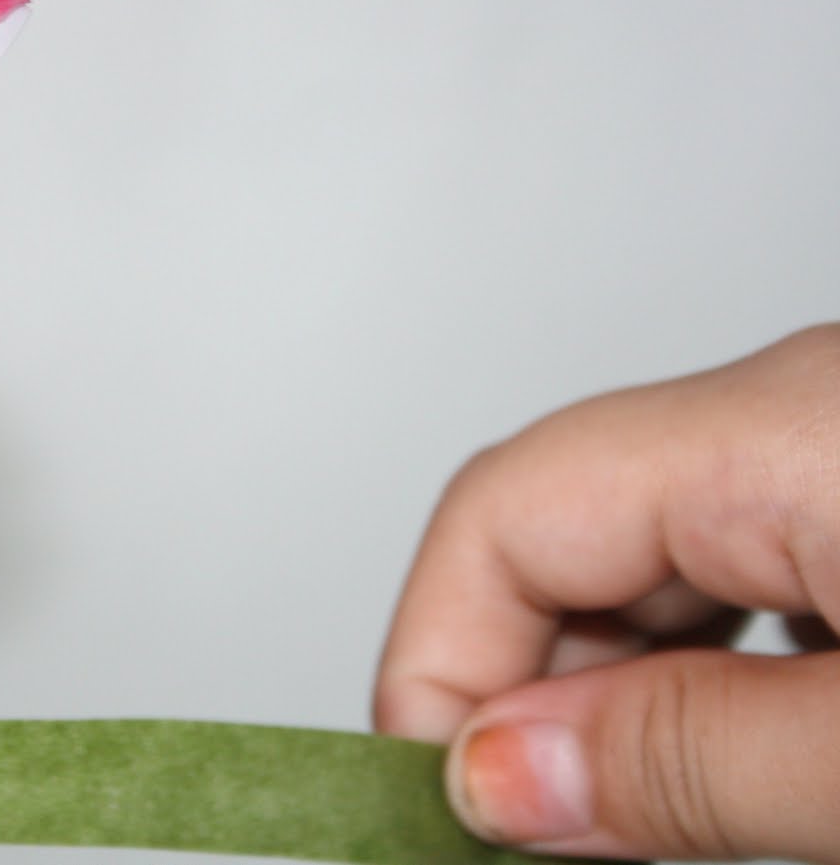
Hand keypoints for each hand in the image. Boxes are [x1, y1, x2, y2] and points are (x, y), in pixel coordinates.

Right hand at [375, 326, 839, 862]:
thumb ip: (688, 756)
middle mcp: (799, 413)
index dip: (435, 667)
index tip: (443, 811)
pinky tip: (730, 762)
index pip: (504, 515)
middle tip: (537, 843)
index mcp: (786, 431)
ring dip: (611, 697)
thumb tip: (494, 774)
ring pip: (646, 562)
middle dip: (523, 696)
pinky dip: (700, 680)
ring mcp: (835, 452)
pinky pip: (733, 576)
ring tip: (623, 822)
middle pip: (562, 535)